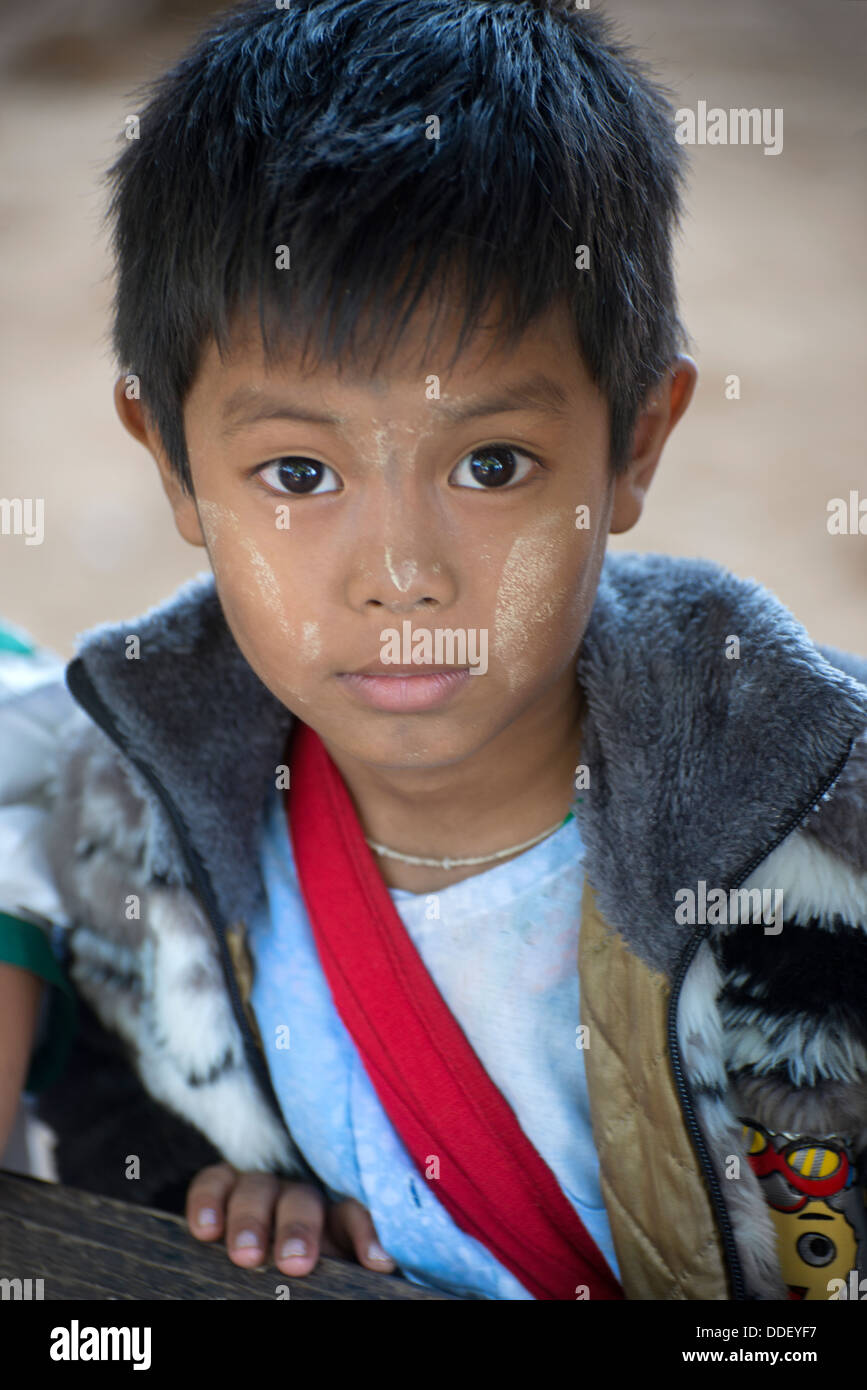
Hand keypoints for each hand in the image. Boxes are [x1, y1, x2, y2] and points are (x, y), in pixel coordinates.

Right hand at [185, 1162, 396, 1276]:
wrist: (262, 1272)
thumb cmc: (300, 1273)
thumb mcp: (324, 1275)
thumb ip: (341, 1274)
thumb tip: (373, 1273)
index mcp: (332, 1220)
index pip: (353, 1213)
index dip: (367, 1232)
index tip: (377, 1262)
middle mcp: (299, 1197)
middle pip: (302, 1199)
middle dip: (298, 1229)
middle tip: (294, 1263)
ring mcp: (260, 1187)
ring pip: (258, 1188)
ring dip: (251, 1219)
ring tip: (246, 1256)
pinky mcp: (223, 1184)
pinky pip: (215, 1182)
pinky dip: (208, 1200)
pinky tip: (205, 1230)